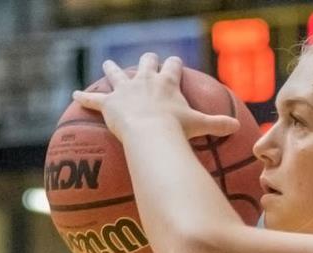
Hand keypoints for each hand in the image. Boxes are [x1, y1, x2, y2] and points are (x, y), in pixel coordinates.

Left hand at [71, 54, 239, 141]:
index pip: (173, 67)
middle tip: (146, 59)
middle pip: (147, 62)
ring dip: (112, 69)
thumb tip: (239, 129)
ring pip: (116, 74)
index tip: (173, 63)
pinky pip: (93, 99)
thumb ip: (218, 125)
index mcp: (168, 82)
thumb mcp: (200, 126)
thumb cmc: (177, 129)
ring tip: (107, 65)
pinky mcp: (109, 103)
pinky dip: (83, 98)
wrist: (152, 132)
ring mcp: (126, 89)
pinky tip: (73, 94)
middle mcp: (146, 80)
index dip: (173, 65)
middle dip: (147, 60)